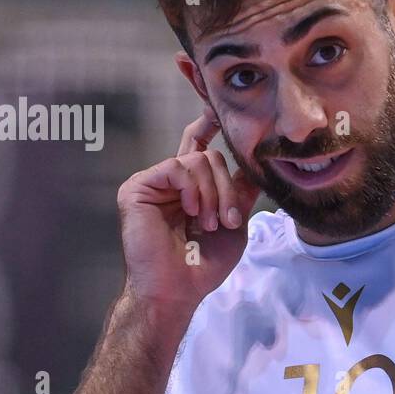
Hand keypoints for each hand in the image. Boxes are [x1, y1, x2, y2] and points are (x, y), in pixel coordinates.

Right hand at [116, 108, 261, 317]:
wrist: (179, 288)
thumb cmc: (204, 263)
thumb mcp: (235, 222)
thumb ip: (240, 191)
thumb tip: (256, 162)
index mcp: (190, 188)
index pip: (199, 146)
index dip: (207, 124)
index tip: (216, 106)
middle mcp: (171, 181)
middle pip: (210, 156)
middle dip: (227, 188)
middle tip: (227, 220)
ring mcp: (154, 182)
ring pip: (198, 160)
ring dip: (213, 194)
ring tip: (208, 224)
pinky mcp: (138, 187)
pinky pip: (176, 166)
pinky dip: (192, 189)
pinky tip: (190, 212)